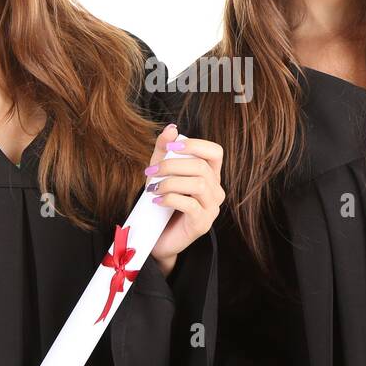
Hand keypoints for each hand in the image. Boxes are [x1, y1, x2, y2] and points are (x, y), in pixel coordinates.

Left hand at [145, 124, 223, 274]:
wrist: (157, 237)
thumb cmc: (162, 202)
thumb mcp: (160, 172)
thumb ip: (164, 149)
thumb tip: (171, 128)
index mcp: (210, 175)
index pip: (215, 152)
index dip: (195, 145)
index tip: (171, 148)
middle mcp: (216, 190)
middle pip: (201, 167)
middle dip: (172, 166)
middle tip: (150, 171)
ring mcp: (212, 208)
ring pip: (197, 184)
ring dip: (170, 183)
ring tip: (152, 188)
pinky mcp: (202, 224)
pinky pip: (190, 204)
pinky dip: (170, 198)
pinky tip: (156, 201)